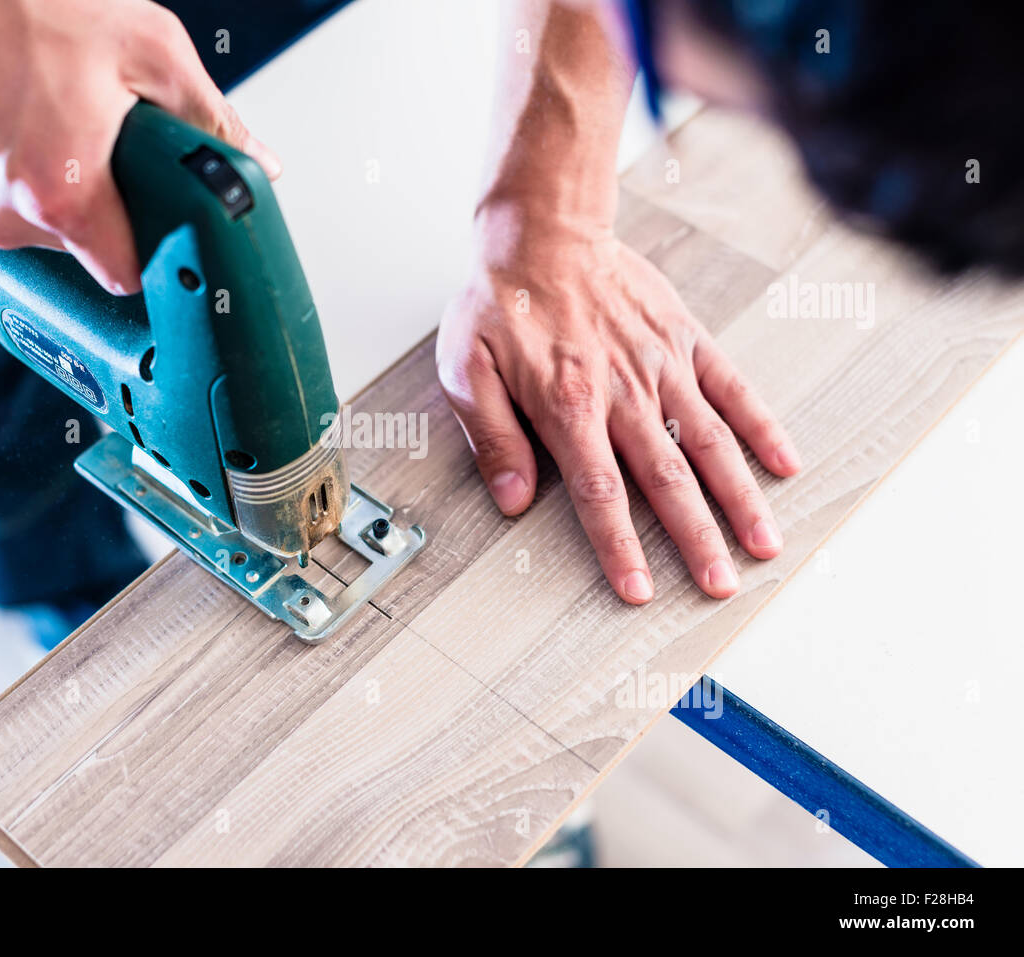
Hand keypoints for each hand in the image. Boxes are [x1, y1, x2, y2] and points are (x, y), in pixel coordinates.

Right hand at [0, 0, 280, 293]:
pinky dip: (12, 177)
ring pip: (35, 230)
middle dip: (105, 207)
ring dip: (57, 193)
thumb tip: (255, 163)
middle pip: (82, 250)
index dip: (150, 252)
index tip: (160, 229)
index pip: (125, 276)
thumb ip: (210, 119)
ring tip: (61, 127)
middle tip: (109, 146)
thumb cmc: (23, 3)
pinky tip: (21, 127)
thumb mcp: (149, 50)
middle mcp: (4, 214)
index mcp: (62, 195)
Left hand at [437, 215, 800, 602]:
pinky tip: (786, 462)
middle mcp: (623, 393)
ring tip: (765, 544)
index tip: (640, 590)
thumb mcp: (466, 369)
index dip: (620, 546)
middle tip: (720, 586)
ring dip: (739, 496)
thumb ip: (493, 437)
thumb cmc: (500, 303)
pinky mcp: (686, 339)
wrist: (543, 232)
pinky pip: (732, 386)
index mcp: (567, 408)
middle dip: (696, 539)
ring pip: (709, 441)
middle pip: (666, 480)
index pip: (599, 494)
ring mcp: (661, 366)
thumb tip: (512, 500)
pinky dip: (761, 425)